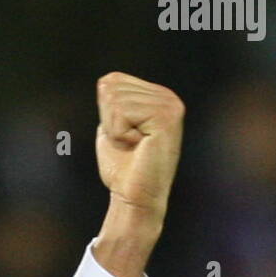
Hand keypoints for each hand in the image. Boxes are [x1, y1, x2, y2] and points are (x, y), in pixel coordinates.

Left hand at [94, 72, 183, 220]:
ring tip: (134, 145)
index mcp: (157, 95)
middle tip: (128, 142)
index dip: (105, 112)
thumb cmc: (122, 166)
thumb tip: (105, 81)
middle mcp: (168, 97)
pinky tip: (137, 146)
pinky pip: (121, 112)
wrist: (134, 196)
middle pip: (111, 87)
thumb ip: (112, 102)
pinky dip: (119, 133)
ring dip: (115, 128)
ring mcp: (170, 105)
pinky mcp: (166, 117)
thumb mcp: (112, 126)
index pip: (111, 80)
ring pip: (115, 100)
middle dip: (109, 119)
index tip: (123, 134)